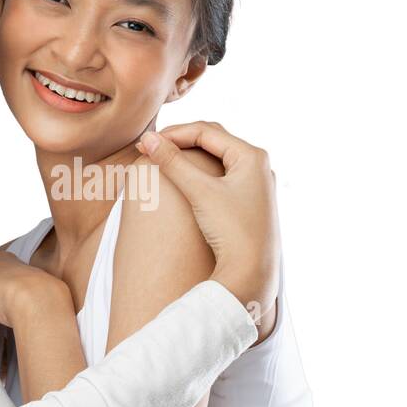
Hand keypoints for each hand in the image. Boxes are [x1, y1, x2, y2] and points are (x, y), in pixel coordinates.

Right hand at [134, 122, 280, 326]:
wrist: (252, 274)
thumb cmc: (231, 231)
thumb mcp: (200, 192)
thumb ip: (173, 163)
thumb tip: (148, 138)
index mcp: (253, 156)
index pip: (206, 132)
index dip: (173, 134)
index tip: (146, 142)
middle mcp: (259, 166)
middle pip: (214, 140)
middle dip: (181, 141)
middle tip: (152, 147)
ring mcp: (257, 184)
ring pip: (218, 157)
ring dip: (191, 155)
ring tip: (164, 159)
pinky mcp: (250, 201)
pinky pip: (223, 175)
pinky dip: (201, 171)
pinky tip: (185, 178)